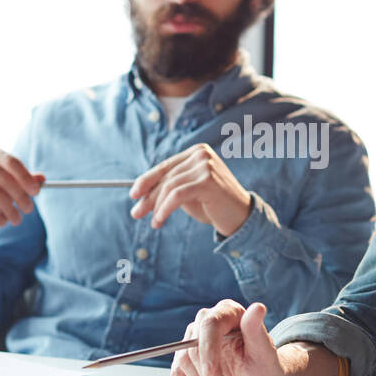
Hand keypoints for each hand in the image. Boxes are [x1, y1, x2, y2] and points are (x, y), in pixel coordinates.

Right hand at [0, 145, 43, 227]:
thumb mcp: (6, 179)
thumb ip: (24, 179)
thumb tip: (42, 180)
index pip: (10, 161)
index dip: (25, 177)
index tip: (36, 191)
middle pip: (2, 178)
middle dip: (19, 195)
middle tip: (29, 209)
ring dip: (9, 210)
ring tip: (17, 219)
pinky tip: (3, 222)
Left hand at [129, 144, 251, 235]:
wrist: (241, 218)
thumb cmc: (213, 206)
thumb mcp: (188, 194)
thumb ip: (169, 188)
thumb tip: (139, 194)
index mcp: (196, 152)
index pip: (165, 166)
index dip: (146, 180)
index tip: (133, 195)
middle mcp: (201, 154)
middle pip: (166, 176)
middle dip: (148, 196)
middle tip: (136, 213)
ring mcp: (205, 165)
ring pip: (169, 186)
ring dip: (156, 206)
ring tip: (154, 222)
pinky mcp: (207, 180)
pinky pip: (177, 195)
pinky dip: (165, 208)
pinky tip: (160, 220)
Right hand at [172, 299, 284, 375]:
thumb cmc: (264, 365)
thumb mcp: (265, 353)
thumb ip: (257, 331)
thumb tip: (258, 307)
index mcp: (228, 311)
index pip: (209, 326)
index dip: (208, 351)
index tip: (212, 374)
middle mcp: (208, 319)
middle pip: (193, 347)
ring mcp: (194, 337)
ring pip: (183, 362)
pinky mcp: (186, 355)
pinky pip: (177, 373)